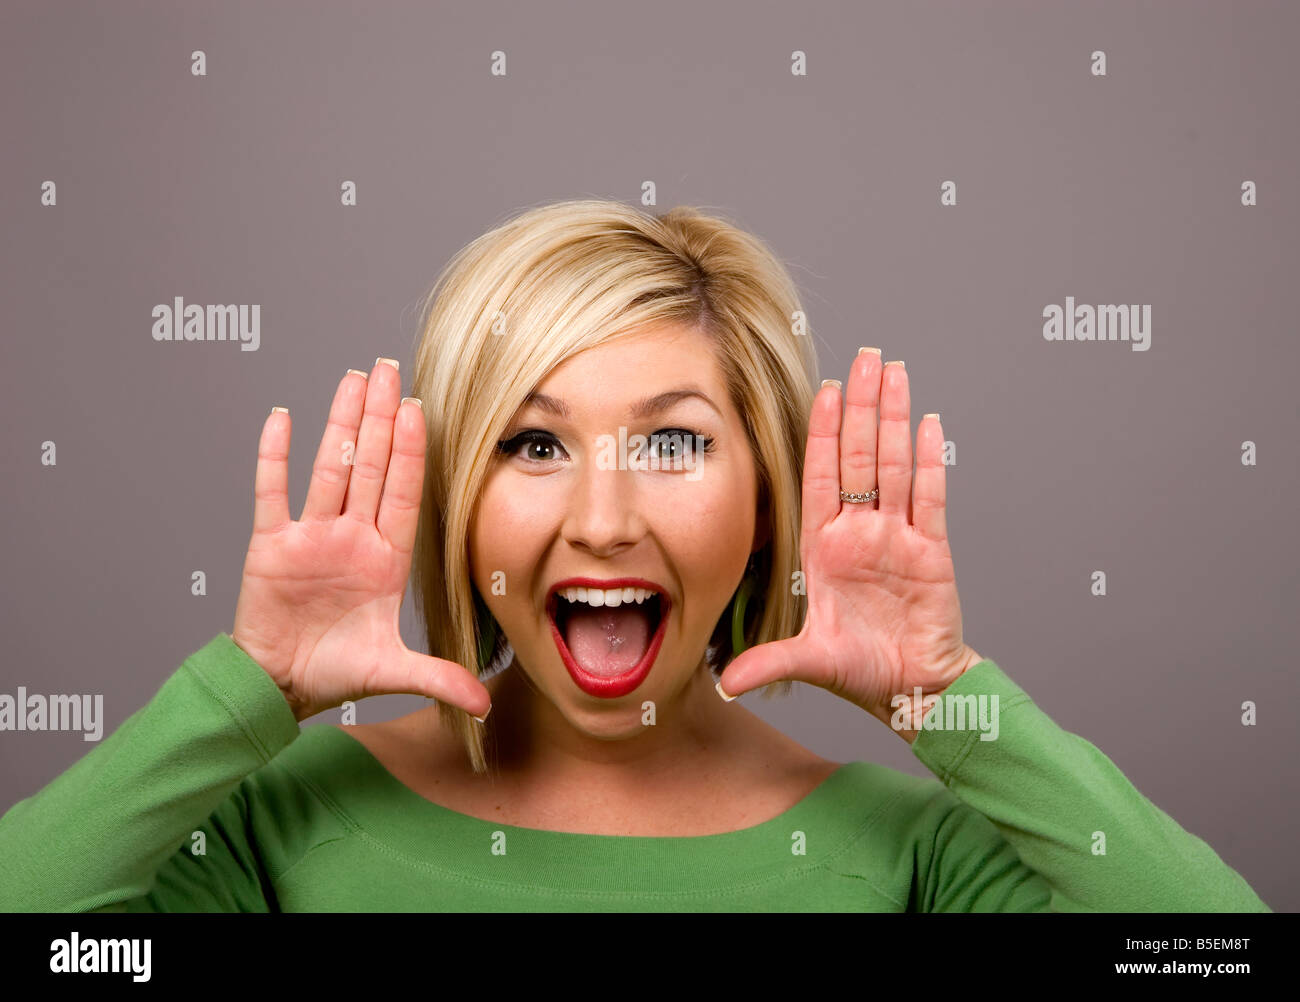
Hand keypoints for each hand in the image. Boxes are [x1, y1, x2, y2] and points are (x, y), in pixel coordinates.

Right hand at [230, 359, 491, 723]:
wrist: (280, 687)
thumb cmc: (334, 672)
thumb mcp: (393, 672)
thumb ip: (439, 678)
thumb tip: (486, 704)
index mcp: (383, 558)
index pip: (402, 492)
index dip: (411, 451)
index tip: (422, 408)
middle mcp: (350, 537)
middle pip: (368, 466)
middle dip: (381, 418)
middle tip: (390, 368)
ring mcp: (310, 537)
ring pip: (328, 468)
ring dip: (340, 424)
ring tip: (353, 378)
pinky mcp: (270, 546)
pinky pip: (272, 494)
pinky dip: (275, 457)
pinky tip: (283, 417)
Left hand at [715, 351, 981, 739]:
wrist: (914, 693)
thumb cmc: (862, 672)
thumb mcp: (810, 661)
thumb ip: (770, 662)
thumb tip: (725, 683)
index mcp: (825, 548)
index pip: (819, 477)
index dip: (820, 433)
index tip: (822, 390)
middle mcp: (860, 533)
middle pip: (858, 457)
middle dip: (861, 407)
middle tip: (865, 357)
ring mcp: (898, 537)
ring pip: (895, 465)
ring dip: (894, 418)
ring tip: (895, 372)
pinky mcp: (932, 551)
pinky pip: (931, 498)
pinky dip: (931, 461)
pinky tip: (928, 424)